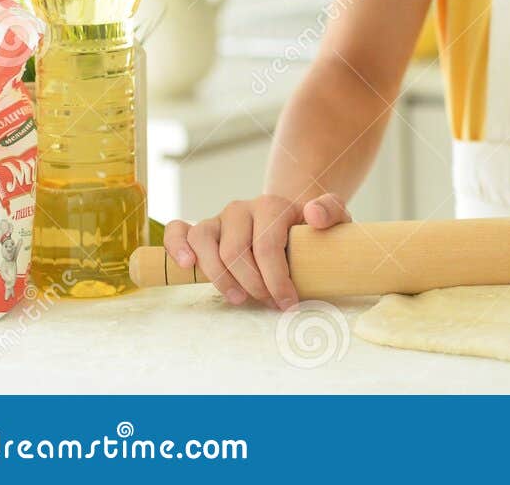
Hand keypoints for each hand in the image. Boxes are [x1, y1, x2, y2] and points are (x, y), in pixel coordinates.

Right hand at [162, 193, 350, 310]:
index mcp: (272, 205)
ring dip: (218, 277)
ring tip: (238, 298)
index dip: (276, 280)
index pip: (267, 246)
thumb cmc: (310, 229)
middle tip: (269, 303)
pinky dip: (177, 246)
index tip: (288, 303)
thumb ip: (332, 211)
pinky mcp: (203, 230)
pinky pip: (179, 231)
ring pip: (204, 243)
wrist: (291, 220)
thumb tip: (313, 215)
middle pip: (235, 251)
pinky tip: (187, 266)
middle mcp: (241, 209)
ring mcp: (220, 219)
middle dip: (252, 284)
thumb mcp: (333, 219)